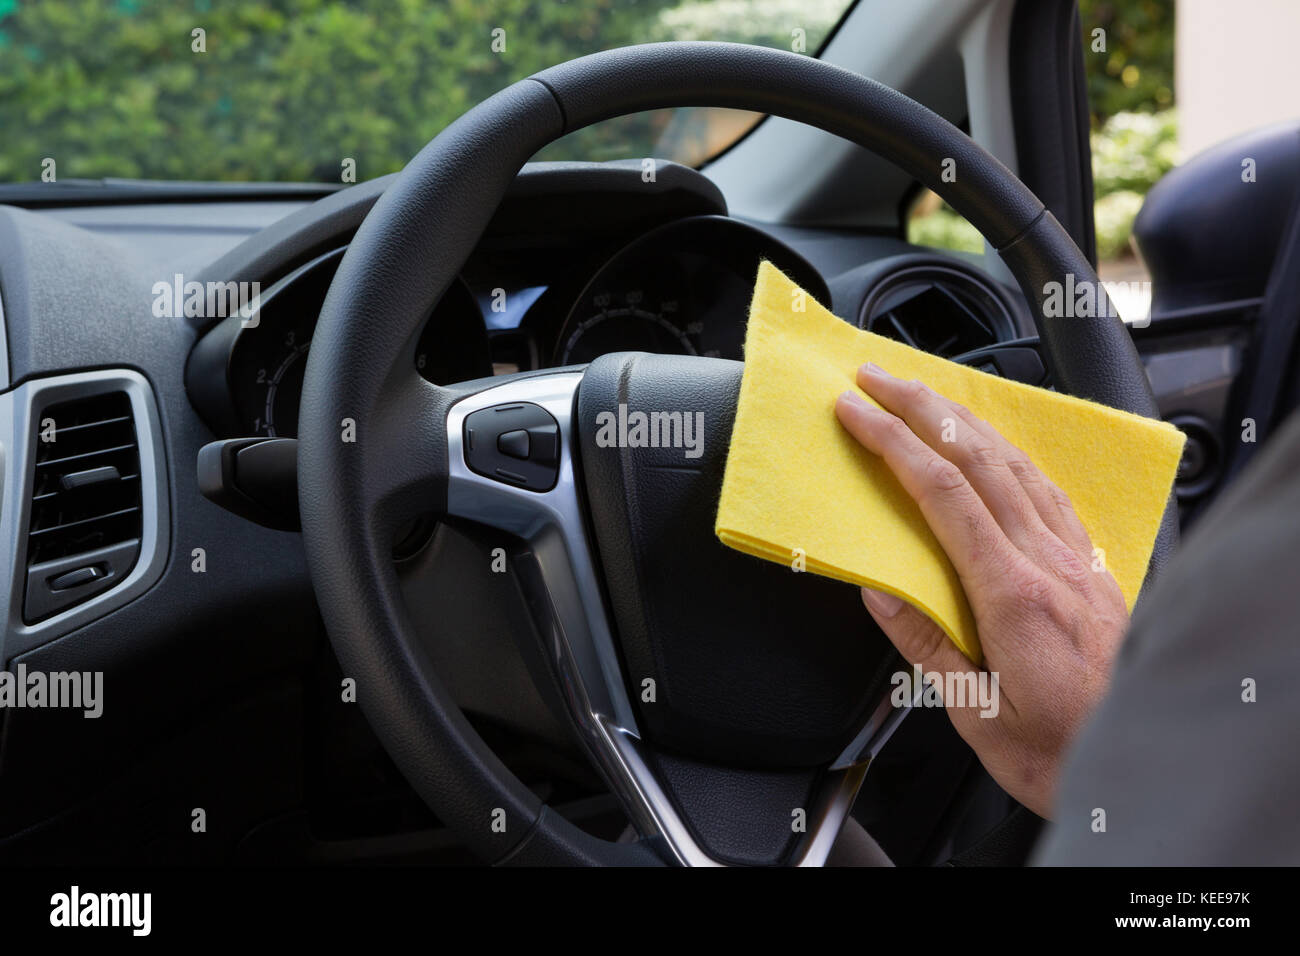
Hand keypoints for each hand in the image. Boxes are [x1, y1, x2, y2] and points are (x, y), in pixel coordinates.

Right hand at [834, 363, 1128, 817]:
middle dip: (921, 408)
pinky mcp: (1091, 567)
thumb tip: (877, 587)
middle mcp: (1049, 562)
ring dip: (964, 420)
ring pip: (1016, 464)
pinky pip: (1048, 490)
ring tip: (925, 393)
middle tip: (878, 376)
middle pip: (978, 459)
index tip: (856, 411)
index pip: (941, 492)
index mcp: (1013, 594)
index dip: (893, 442)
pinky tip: (995, 446)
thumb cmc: (1055, 750)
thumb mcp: (973, 711)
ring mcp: (1075, 559)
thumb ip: (926, 643)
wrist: (1136, 762)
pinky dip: (1011, 453)